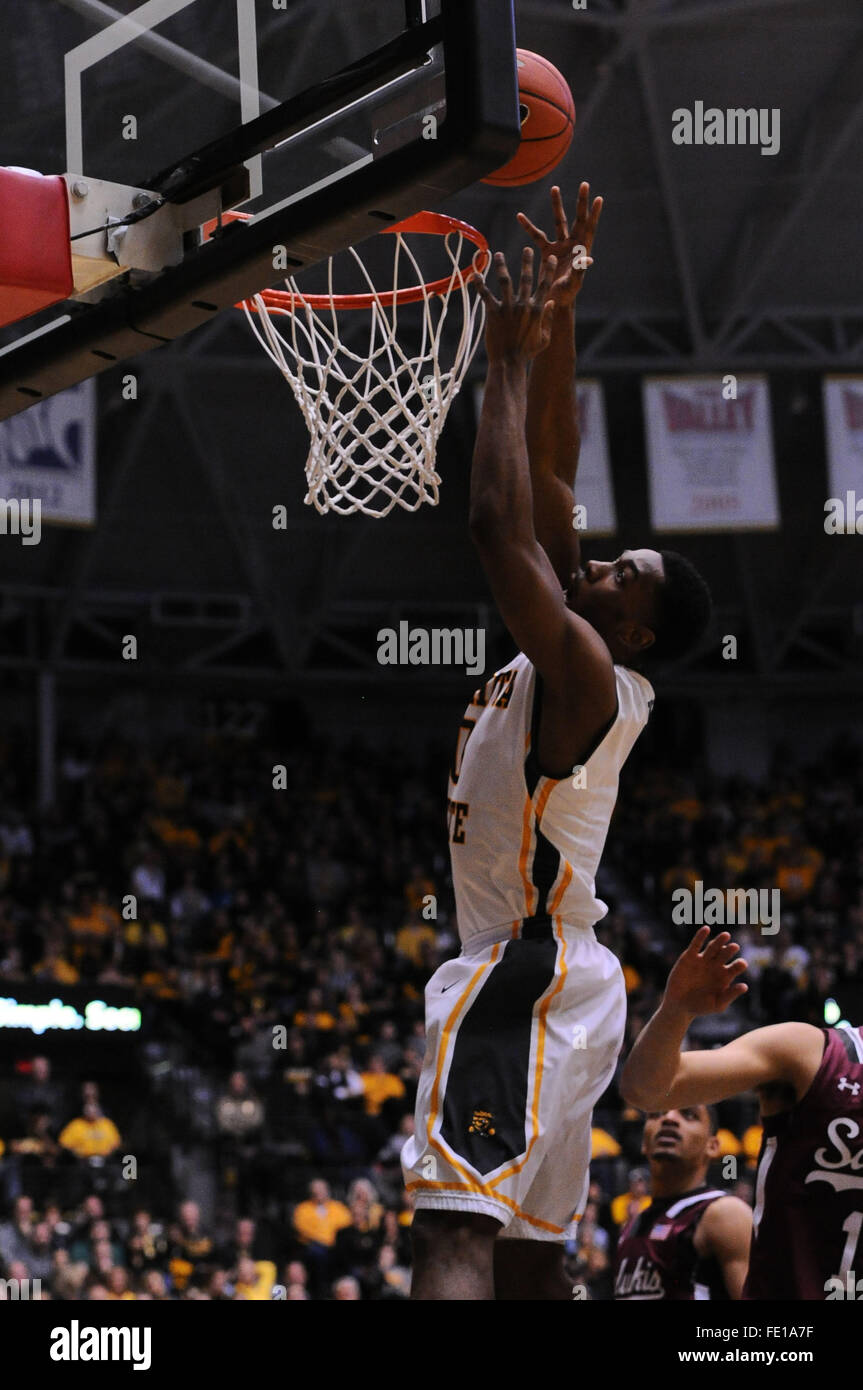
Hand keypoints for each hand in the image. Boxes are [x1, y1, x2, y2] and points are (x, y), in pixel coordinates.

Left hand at [477, 247, 557, 363]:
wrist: (509, 363)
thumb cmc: (527, 353)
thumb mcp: (544, 338)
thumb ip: (549, 319)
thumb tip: (552, 302)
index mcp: (538, 310)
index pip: (545, 286)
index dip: (548, 270)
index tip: (550, 258)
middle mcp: (524, 306)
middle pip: (526, 278)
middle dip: (527, 262)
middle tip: (527, 249)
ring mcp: (508, 308)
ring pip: (505, 282)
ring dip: (502, 266)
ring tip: (498, 254)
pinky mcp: (493, 313)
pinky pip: (486, 295)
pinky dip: (480, 284)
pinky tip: (475, 274)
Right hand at [516, 182, 601, 306]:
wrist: (553, 302)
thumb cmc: (566, 295)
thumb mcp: (573, 283)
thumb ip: (579, 270)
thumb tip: (588, 259)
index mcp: (581, 250)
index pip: (589, 228)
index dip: (594, 214)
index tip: (598, 198)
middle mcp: (572, 245)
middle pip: (577, 219)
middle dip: (580, 202)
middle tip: (584, 183)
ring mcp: (560, 246)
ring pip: (558, 222)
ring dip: (557, 205)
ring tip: (555, 188)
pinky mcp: (547, 251)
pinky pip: (536, 236)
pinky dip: (528, 227)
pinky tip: (519, 216)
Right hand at [662, 928, 747, 1018]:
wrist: (679, 1005)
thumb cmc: (700, 1007)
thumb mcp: (717, 1004)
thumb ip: (730, 995)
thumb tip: (745, 986)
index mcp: (725, 976)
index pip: (736, 966)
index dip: (740, 964)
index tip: (741, 964)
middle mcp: (716, 966)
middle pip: (726, 954)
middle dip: (730, 950)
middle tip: (734, 947)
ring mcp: (703, 960)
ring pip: (713, 947)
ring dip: (720, 941)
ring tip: (726, 936)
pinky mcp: (690, 957)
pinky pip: (696, 944)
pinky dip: (700, 936)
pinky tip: (706, 929)